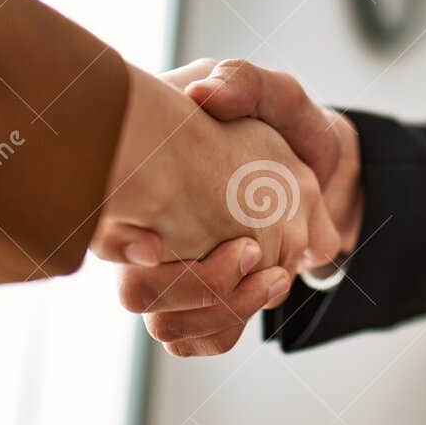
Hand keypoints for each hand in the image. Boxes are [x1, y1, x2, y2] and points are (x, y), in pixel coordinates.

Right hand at [116, 59, 362, 355]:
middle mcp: (150, 231)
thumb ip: (241, 84)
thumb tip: (203, 97)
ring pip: (165, 325)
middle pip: (137, 293)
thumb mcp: (269, 92)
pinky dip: (228, 326)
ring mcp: (173, 270)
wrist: (315, 164)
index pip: (110, 228)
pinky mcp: (204, 299)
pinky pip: (194, 339)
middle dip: (199, 284)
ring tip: (274, 275)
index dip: (123, 242)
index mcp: (150, 179)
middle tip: (251, 252)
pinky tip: (266, 287)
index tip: (158, 242)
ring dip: (222, 309)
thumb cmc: (283, 123)